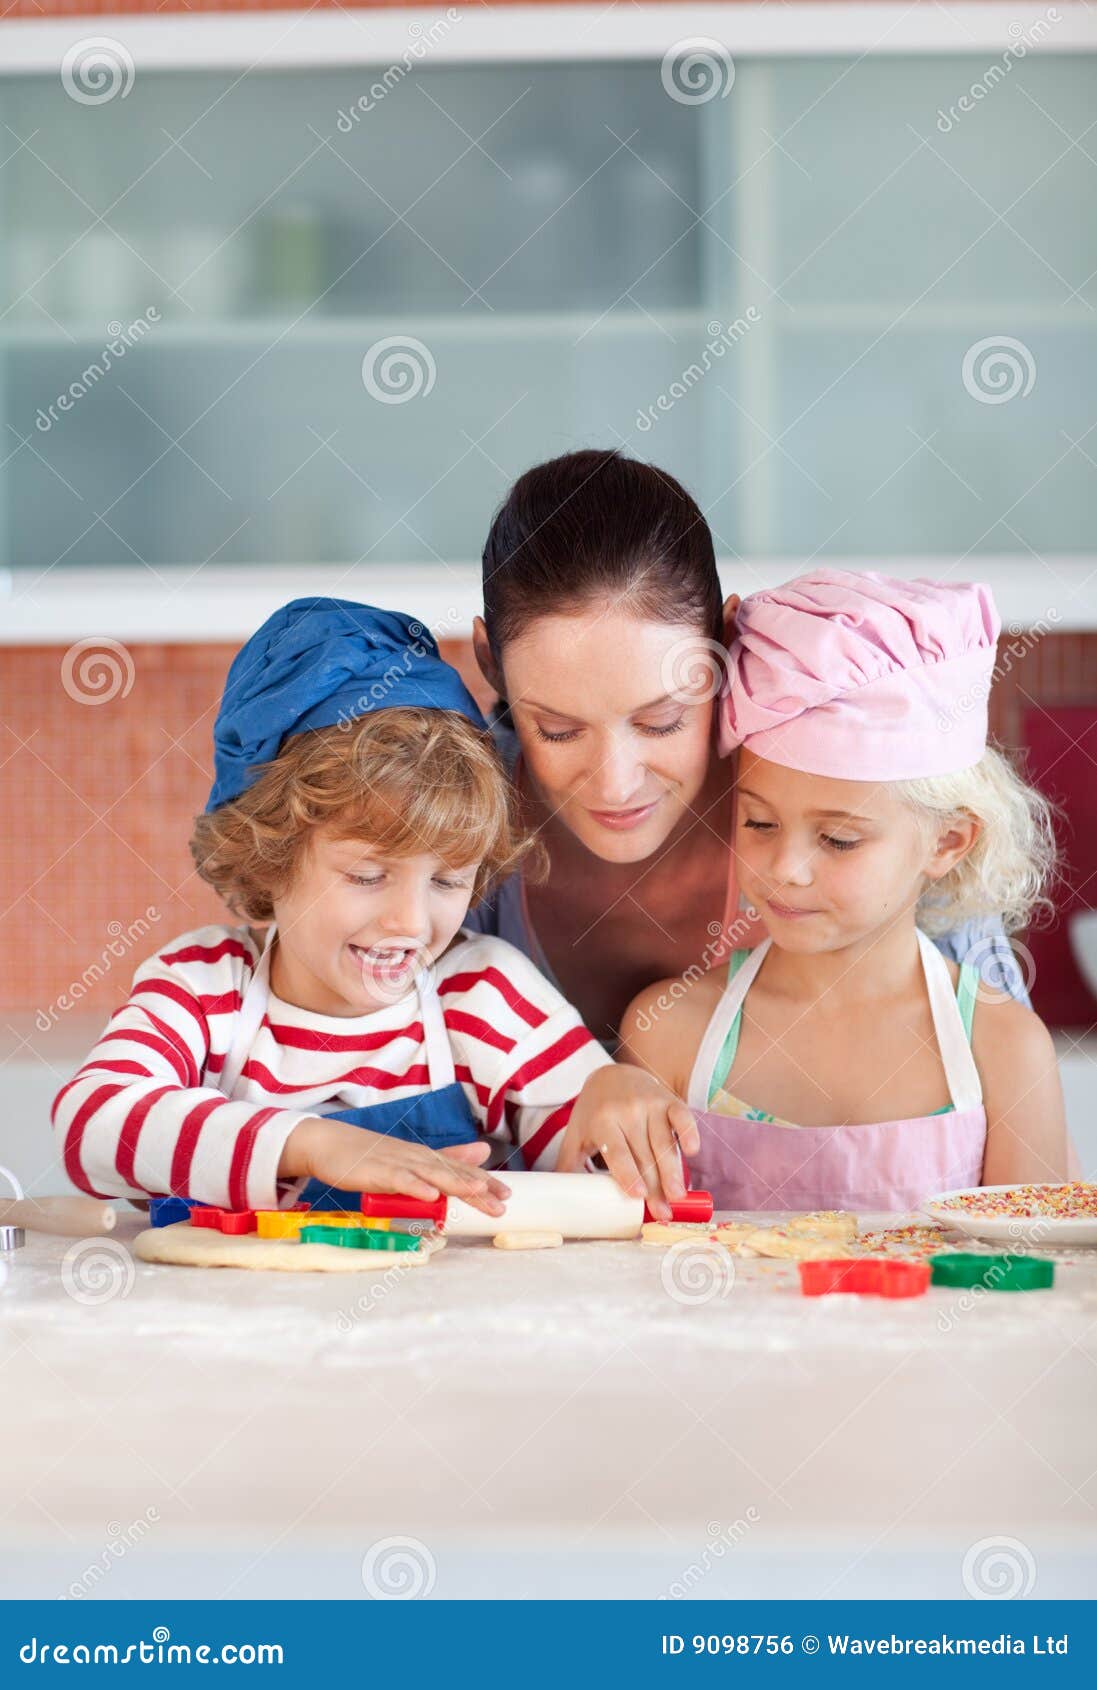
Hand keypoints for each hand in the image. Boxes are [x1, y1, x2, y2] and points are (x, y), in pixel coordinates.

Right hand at [280, 1118, 509, 1216]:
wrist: (331, 1144)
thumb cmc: (371, 1155)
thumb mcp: (412, 1157)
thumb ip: (446, 1156)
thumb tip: (482, 1152)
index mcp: (425, 1158)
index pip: (460, 1170)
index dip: (484, 1182)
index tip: (507, 1195)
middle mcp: (417, 1158)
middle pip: (451, 1173)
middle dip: (478, 1187)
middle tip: (502, 1201)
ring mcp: (397, 1163)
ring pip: (431, 1174)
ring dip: (454, 1182)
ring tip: (478, 1192)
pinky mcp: (377, 1172)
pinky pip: (399, 1180)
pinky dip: (414, 1187)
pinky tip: (429, 1196)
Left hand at [555, 1065, 699, 1220]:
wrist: (612, 1074)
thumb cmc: (594, 1113)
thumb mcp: (576, 1135)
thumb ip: (568, 1165)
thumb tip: (558, 1201)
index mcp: (602, 1121)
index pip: (617, 1152)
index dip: (628, 1173)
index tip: (639, 1196)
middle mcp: (627, 1111)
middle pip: (644, 1154)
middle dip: (656, 1186)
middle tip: (664, 1212)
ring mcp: (650, 1104)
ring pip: (664, 1142)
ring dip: (674, 1170)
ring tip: (679, 1195)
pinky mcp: (669, 1100)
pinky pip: (682, 1116)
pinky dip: (689, 1132)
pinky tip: (692, 1151)